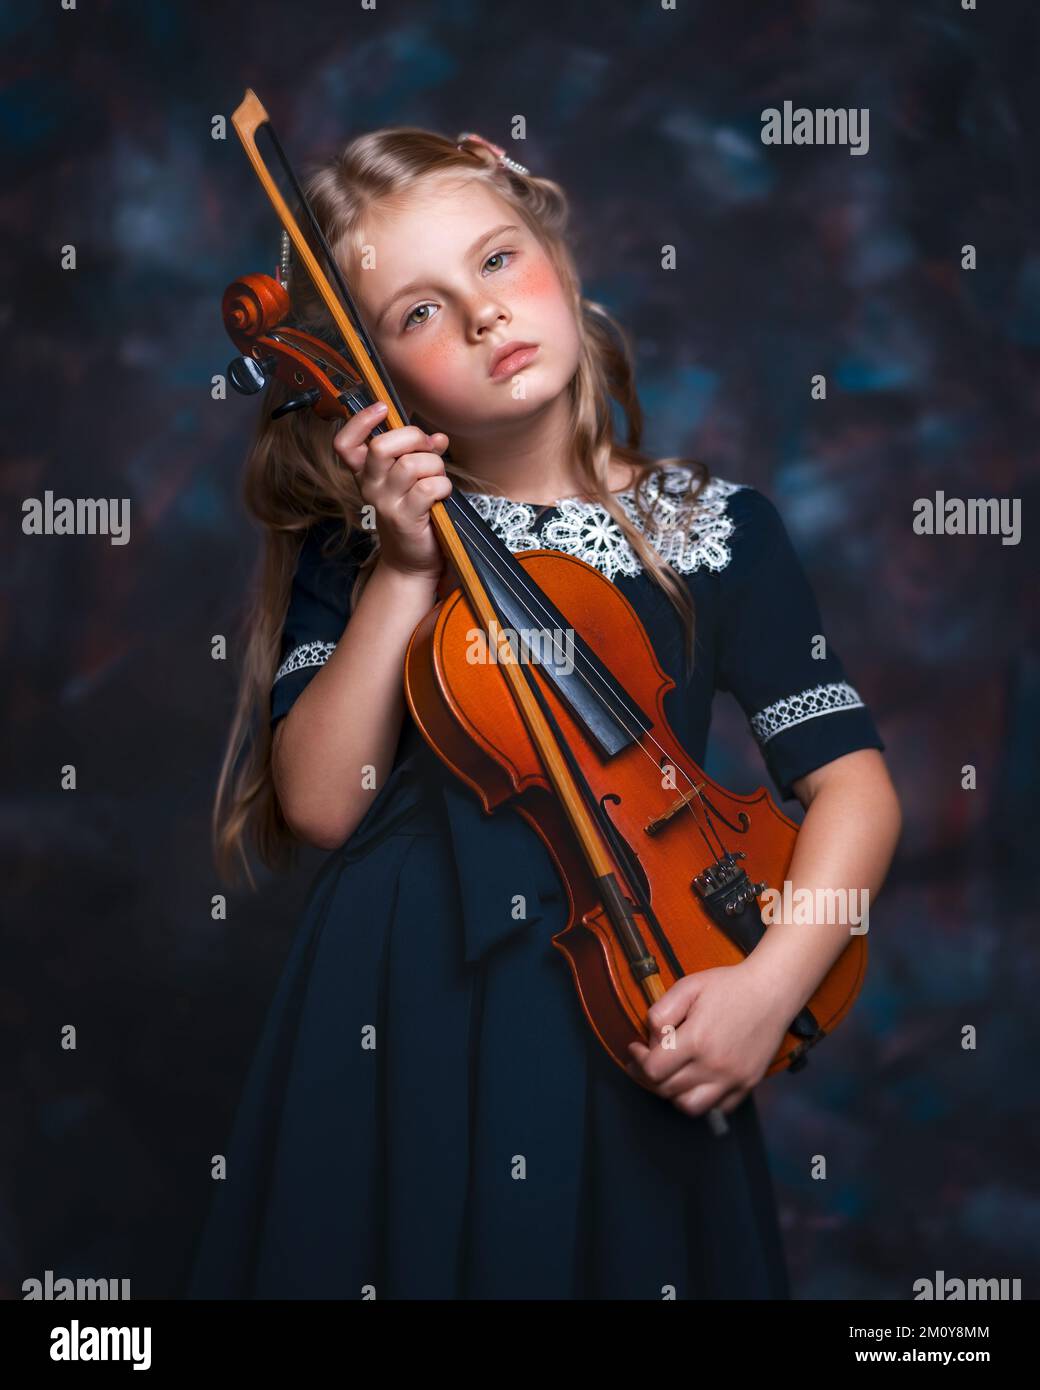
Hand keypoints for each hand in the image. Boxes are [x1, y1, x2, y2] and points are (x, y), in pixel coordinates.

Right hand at [333, 401, 451, 580]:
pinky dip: (443, 486)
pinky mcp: (404, 518)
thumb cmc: (415, 513)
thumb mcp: (413, 478)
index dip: (360, 421)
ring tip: (438, 478)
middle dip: (413, 438)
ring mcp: (385, 503)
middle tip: (428, 448)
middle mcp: (370, 486)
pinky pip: (429, 488)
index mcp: (366, 472)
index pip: (345, 444)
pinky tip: (443, 496)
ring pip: (411, 465)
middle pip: (381, 446)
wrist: (413, 560)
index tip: (382, 408)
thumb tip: (438, 438)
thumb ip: (422, 453)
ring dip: (435, 466)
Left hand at [624, 962, 791, 1117]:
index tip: (636, 1048)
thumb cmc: (727, 986)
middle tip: (647, 1060)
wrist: (771, 991)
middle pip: (667, 1090)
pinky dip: (703, 1100)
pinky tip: (697, 1080)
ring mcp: (733, 1079)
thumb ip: (660, 1014)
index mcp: (697, 1040)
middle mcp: (715, 1066)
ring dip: (674, 1094)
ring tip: (672, 1074)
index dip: (638, 1061)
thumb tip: (650, 1040)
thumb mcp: (687, 987)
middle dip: (649, 1076)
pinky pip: (718, 1108)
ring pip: (690, 1107)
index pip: (654, 1070)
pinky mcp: (747, 1084)